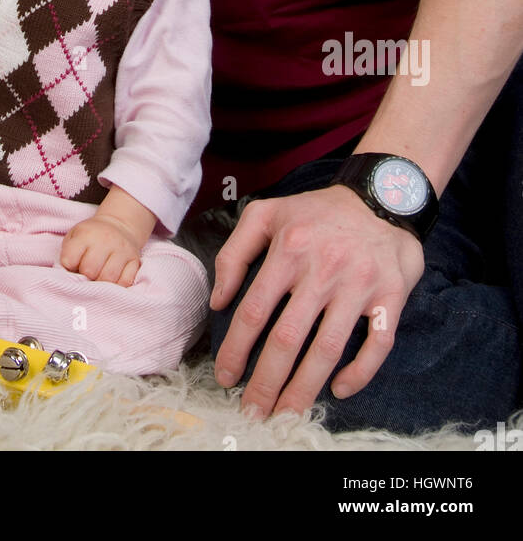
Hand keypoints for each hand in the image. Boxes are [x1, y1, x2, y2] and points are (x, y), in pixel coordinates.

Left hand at [60, 213, 141, 286]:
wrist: (118, 225)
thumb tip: (67, 276)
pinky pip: (125, 282)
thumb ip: (67, 253)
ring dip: (101, 283)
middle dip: (85, 276)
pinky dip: (117, 285)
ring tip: (98, 277)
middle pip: (90, 271)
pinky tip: (111, 280)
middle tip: (87, 273)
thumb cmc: (90, 236)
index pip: (70, 260)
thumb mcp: (74, 236)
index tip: (73, 264)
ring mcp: (122, 250)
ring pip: (109, 278)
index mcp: (86, 234)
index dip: (69, 266)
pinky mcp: (135, 260)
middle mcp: (106, 240)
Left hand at [210, 185, 424, 417]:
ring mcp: (360, 284)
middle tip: (253, 411)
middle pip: (288, 338)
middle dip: (266, 382)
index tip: (225, 377)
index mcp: (289, 248)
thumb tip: (218, 301)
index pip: (255, 311)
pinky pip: (377, 344)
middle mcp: (323, 268)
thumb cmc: (316, 212)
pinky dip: (359, 372)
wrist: (382, 194)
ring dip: (304, 388)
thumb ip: (234, 253)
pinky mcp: (391, 296)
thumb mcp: (266, 214)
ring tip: (287, 415)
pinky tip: (338, 390)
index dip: (236, 349)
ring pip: (328, 348)